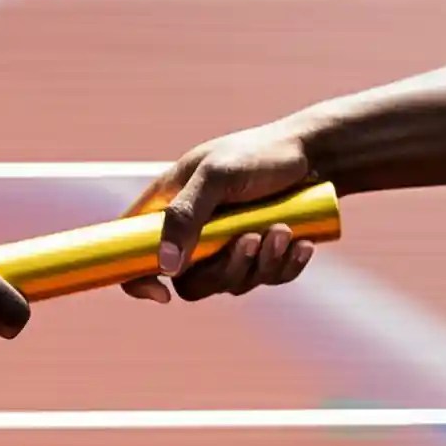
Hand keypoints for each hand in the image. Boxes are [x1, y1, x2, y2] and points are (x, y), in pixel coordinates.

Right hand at [120, 120, 318, 302]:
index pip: (131, 253)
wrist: (313, 153)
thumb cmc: (258, 154)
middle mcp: (192, 232)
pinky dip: (285, 266)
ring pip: (231, 284)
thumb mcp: (217, 176)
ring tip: (283, 229)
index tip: (162, 292)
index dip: (137, 280)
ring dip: (262, 262)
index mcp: (167, 208)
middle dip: (225, 269)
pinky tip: (301, 243)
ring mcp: (225, 247)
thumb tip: (165, 265)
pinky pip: (266, 280)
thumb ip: (185, 215)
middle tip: (251, 238)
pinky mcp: (259, 254)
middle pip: (189, 282)